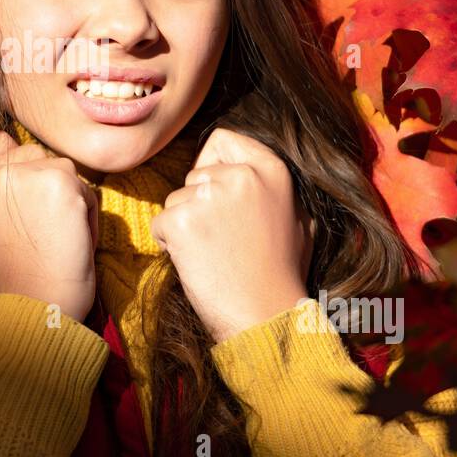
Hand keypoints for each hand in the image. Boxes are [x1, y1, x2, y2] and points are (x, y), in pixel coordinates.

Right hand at [0, 129, 99, 323]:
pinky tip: (71, 240)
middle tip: (39, 228)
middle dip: (43, 184)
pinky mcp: (59, 180)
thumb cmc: (10, 274)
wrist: (35, 307)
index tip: (23, 199)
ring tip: (54, 236)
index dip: (15, 166)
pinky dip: (87, 213)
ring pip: (59, 166)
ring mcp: (25, 173)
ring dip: (67, 198)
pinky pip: (84, 186)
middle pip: (32, 153)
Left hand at [151, 128, 312, 343]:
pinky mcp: (181, 222)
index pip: (222, 139)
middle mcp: (240, 176)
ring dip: (185, 225)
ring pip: (175, 199)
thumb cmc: (279, 273)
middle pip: (194, 174)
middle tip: (223, 239)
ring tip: (214, 255)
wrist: (264, 316)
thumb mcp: (295, 217)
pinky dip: (170, 245)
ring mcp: (208, 197)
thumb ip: (268, 187)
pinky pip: (160, 224)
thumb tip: (245, 167)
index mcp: (271, 169)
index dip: (212, 164)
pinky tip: (198, 264)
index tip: (218, 192)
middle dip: (198, 203)